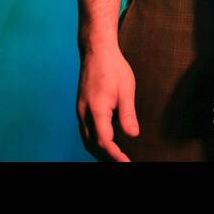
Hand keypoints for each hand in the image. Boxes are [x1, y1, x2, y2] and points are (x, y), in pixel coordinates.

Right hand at [76, 45, 139, 160]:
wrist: (96, 50)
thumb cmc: (113, 67)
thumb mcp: (126, 89)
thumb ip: (128, 114)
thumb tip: (132, 135)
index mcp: (96, 110)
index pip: (104, 141)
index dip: (115, 155)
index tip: (127, 163)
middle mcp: (84, 113)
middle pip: (92, 144)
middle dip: (106, 156)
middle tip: (122, 161)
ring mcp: (81, 110)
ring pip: (87, 138)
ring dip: (100, 149)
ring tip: (116, 155)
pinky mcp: (82, 107)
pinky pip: (86, 130)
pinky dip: (96, 139)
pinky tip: (108, 139)